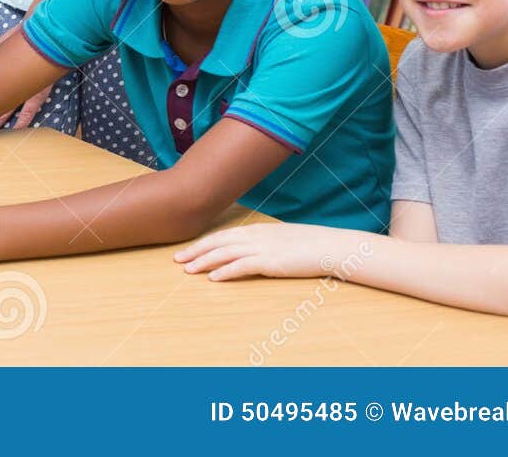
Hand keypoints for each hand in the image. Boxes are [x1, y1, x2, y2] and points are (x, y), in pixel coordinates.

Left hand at [173, 222, 362, 280]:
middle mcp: (255, 236)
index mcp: (257, 229)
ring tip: (188, 270)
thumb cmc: (308, 244)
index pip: (222, 235)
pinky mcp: (271, 262)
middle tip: (177, 259)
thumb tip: (250, 250)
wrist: (329, 246)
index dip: (203, 243)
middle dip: (196, 251)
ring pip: (225, 253)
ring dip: (204, 262)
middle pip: (218, 242)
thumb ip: (263, 242)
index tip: (187, 250)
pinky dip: (225, 271)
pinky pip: (242, 266)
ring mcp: (262, 248)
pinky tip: (213, 278)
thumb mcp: (281, 238)